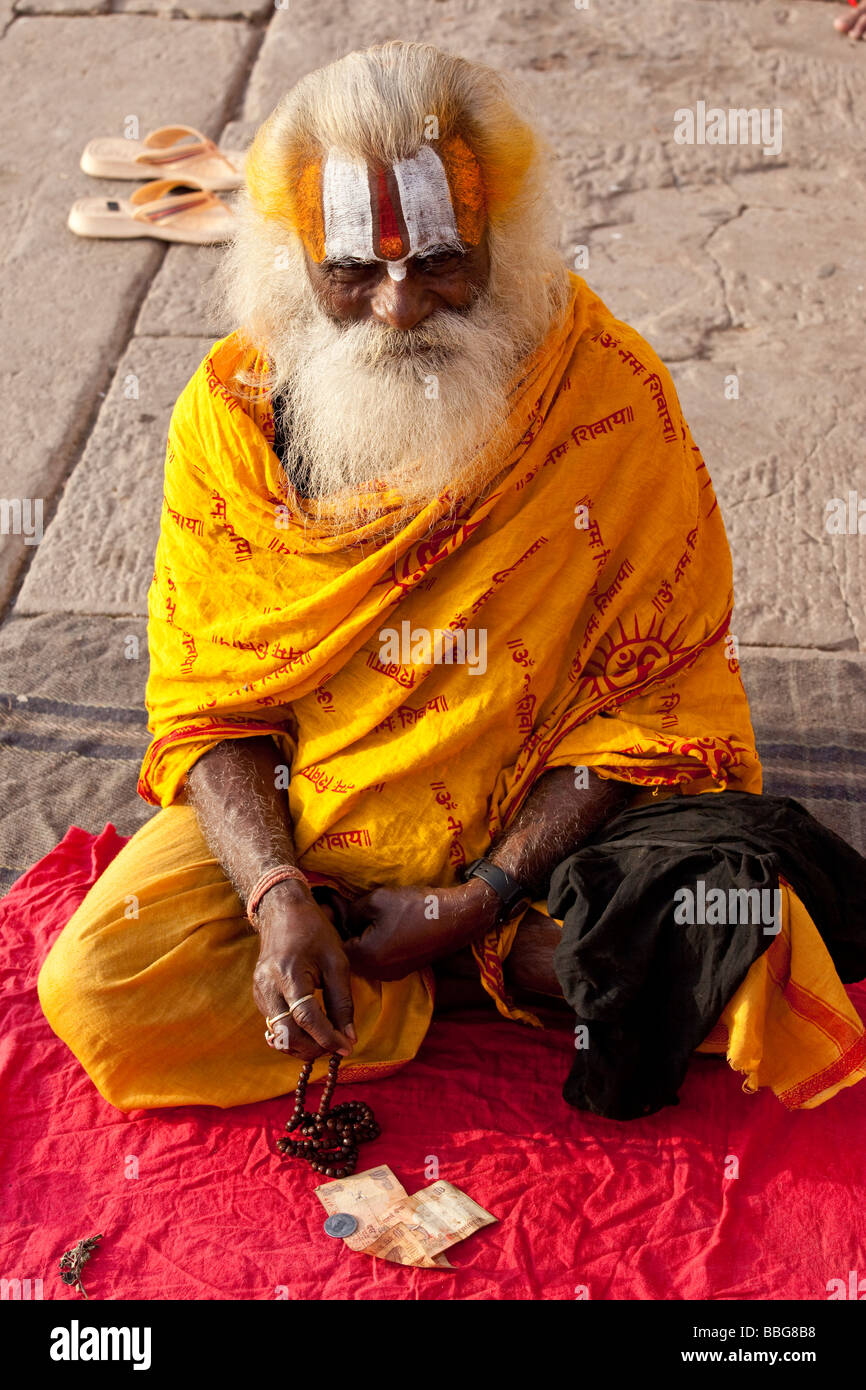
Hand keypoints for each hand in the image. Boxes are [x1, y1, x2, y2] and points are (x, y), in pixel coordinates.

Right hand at [253, 881, 355, 1061]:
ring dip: (301, 1046)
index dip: (327, 1037)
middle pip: (287, 1034)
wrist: (283, 912)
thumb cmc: (314, 933)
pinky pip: (274, 1024)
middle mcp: (268, 986)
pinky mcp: (259, 995)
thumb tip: (349, 1037)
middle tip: (335, 1048)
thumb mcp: (337, 961)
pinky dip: (292, 1034)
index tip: (346, 1047)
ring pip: (278, 1034)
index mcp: (289, 974)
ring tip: (325, 1041)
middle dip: (312, 1048)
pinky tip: (310, 1031)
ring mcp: (260, 991)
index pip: (307, 1018)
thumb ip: (342, 1001)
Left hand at [343, 881, 498, 980]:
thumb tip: (338, 915)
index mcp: (365, 957)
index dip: (329, 924)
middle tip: (341, 909)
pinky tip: (379, 925)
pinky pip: (378, 958)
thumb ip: (351, 911)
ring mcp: (390, 974)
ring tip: (359, 914)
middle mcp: (376, 973)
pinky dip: (373, 943)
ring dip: (359, 938)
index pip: (333, 945)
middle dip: (343, 932)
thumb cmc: (415, 907)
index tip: (328, 906)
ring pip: (362, 957)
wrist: (455, 918)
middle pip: (347, 954)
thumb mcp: (376, 900)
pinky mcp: (402, 970)